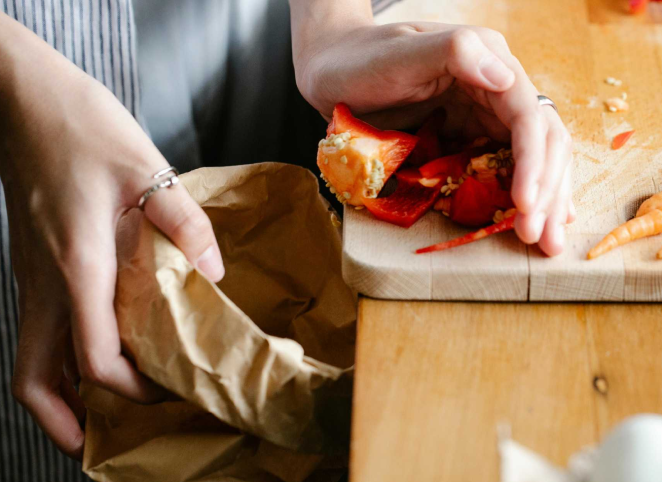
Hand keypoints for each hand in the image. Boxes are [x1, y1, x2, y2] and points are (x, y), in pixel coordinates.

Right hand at [1, 15, 223, 458]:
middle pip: (36, 382)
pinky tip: (90, 351)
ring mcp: (31, 277)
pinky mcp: (32, 264)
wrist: (25, 102)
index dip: (133, 389)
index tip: (170, 388)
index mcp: (77, 268)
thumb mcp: (146, 169)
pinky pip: (37, 331)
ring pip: (28, 361)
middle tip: (109, 437)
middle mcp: (45, 284)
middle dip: (70, 422)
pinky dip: (56, 359)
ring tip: (97, 413)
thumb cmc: (82, 129)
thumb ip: (185, 223)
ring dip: (57, 396)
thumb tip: (213, 271)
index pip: (96, 360)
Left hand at [294, 20, 574, 255]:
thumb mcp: (402, 52)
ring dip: (543, 200)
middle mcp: (496, 90)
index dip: (533, 162)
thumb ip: (455, 52)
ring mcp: (482, 117)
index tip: (524, 203)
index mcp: (490, 62)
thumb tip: (507, 78)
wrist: (333, 75)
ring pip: (530, 159)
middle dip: (545, 190)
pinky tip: (533, 218)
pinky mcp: (466, 139)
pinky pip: (501, 168)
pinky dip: (520, 195)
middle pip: (541, 142)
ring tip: (547, 242)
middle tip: (538, 237)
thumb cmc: (361, 61)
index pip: (528, 116)